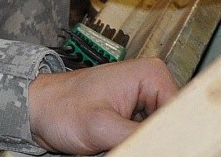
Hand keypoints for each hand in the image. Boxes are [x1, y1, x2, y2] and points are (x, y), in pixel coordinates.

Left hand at [27, 57, 176, 153]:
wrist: (38, 110)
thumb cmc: (60, 107)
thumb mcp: (102, 127)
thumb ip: (139, 137)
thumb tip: (167, 145)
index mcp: (151, 74)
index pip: (183, 113)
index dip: (172, 135)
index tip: (153, 144)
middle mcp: (152, 85)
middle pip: (173, 125)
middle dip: (155, 140)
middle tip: (123, 139)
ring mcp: (144, 102)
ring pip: (160, 134)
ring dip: (144, 143)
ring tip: (115, 140)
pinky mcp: (134, 118)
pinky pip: (147, 137)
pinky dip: (137, 145)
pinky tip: (117, 144)